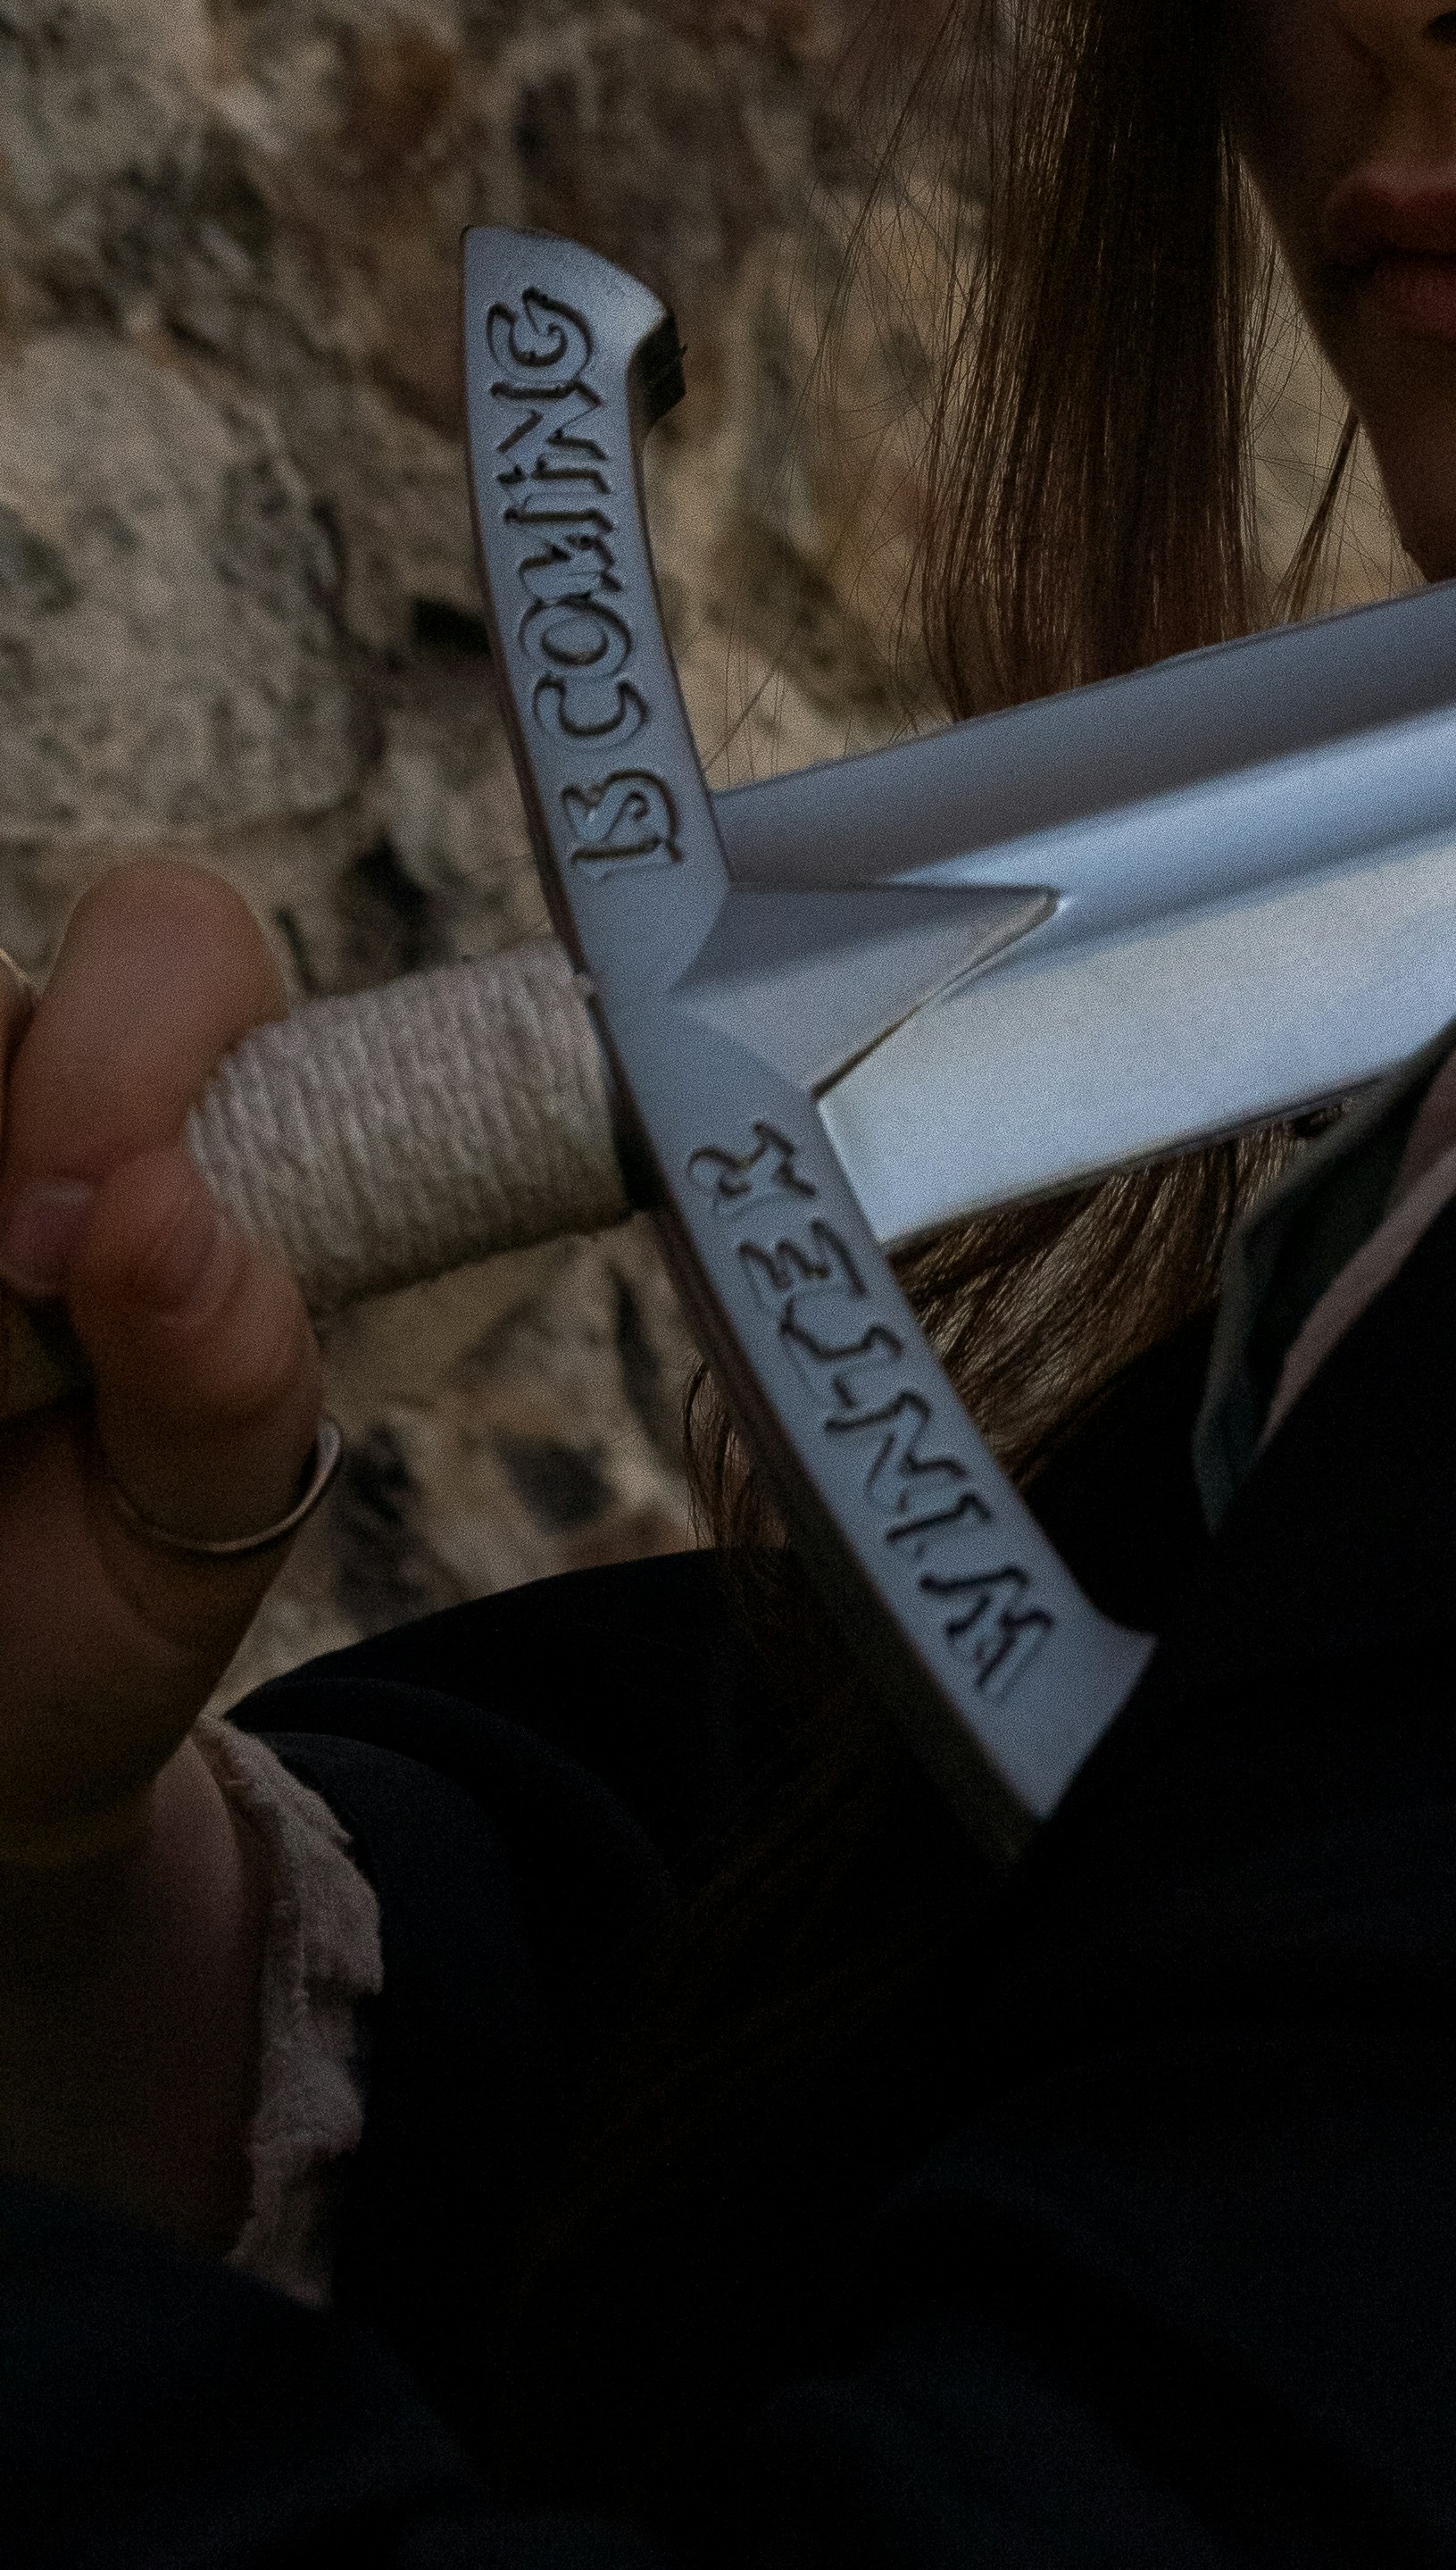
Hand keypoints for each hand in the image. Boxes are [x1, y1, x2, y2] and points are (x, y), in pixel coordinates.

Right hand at [0, 866, 311, 2248]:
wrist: (6, 1725)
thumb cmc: (122, 1585)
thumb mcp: (215, 1518)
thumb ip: (225, 1376)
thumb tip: (158, 1210)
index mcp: (178, 1118)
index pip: (171, 939)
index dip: (118, 1055)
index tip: (70, 1248)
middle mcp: (15, 1098)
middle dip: (9, 1121)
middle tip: (5, 1291)